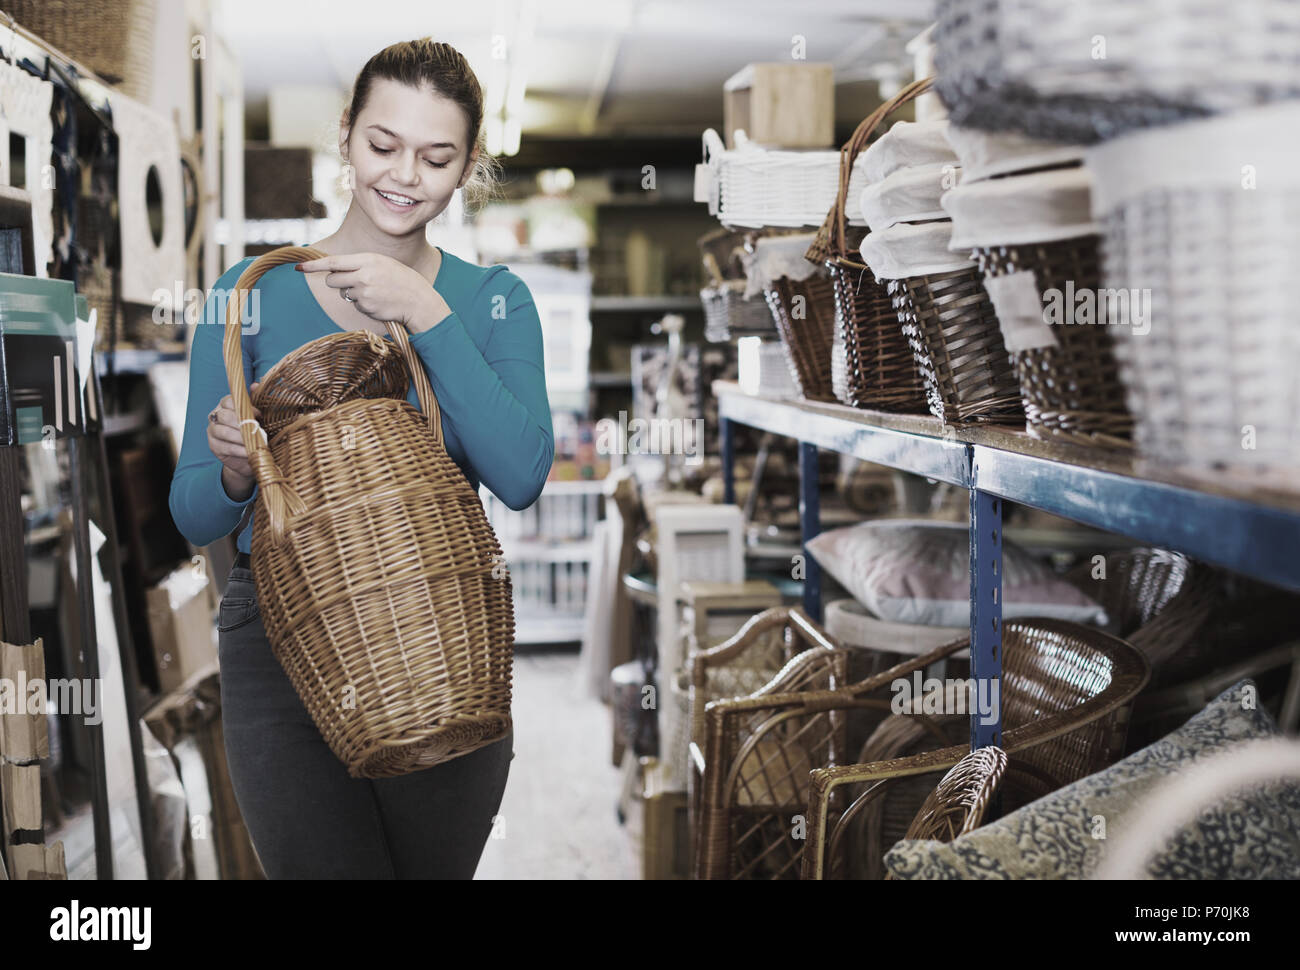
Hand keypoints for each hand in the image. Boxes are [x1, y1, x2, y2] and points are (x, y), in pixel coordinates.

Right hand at [207, 382, 261, 492]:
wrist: (250, 455)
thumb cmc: (254, 431)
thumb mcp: (258, 416)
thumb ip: (256, 400)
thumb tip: (256, 385)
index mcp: (225, 405)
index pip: (228, 400)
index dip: (244, 407)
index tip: (259, 415)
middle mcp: (215, 415)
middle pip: (224, 415)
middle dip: (241, 423)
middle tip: (256, 430)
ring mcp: (212, 431)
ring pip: (223, 431)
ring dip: (240, 437)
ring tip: (254, 442)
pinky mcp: (213, 446)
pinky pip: (225, 447)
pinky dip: (239, 450)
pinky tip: (249, 452)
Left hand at [294, 251, 449, 331]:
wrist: (419, 301)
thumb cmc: (402, 280)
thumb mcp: (383, 264)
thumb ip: (360, 264)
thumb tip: (335, 271)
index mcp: (367, 260)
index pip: (333, 262)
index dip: (313, 265)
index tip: (299, 267)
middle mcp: (363, 275)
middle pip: (333, 280)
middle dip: (337, 282)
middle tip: (354, 282)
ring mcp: (363, 292)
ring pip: (344, 293)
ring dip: (354, 293)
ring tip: (375, 292)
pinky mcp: (365, 307)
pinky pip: (355, 305)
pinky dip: (363, 304)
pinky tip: (379, 301)